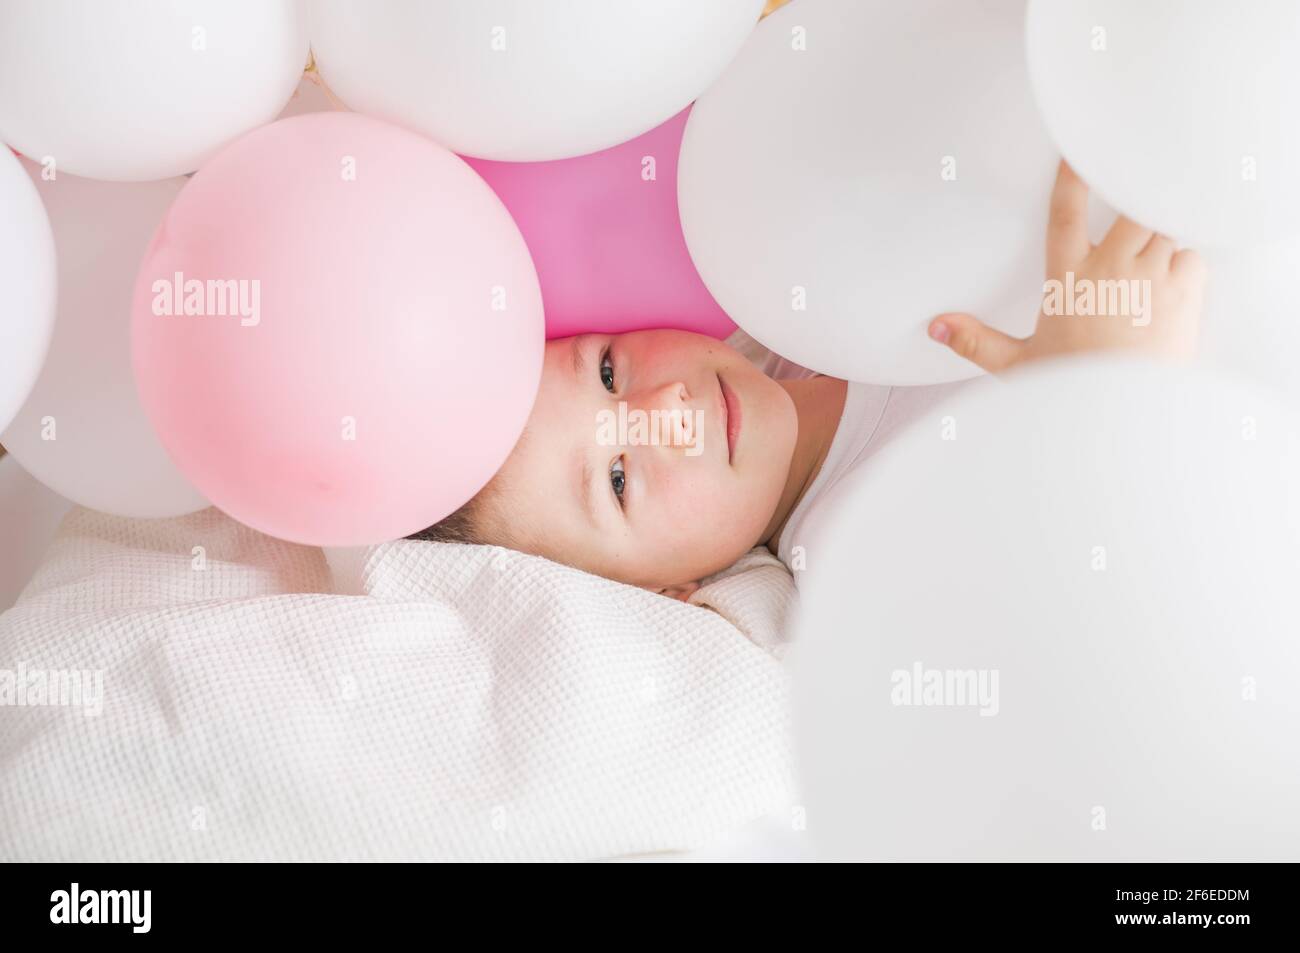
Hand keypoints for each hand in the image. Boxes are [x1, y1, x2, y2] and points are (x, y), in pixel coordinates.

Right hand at [927, 160, 1205, 372]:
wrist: (1125, 415)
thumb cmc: (1072, 389)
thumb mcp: (1017, 365)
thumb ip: (977, 341)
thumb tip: (936, 326)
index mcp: (1067, 278)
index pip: (1064, 211)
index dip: (1071, 174)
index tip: (1076, 148)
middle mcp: (1110, 268)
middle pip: (1131, 202)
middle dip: (1136, 192)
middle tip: (1134, 190)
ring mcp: (1151, 275)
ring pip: (1165, 224)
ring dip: (1162, 228)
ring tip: (1153, 240)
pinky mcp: (1185, 292)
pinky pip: (1194, 255)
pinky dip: (1188, 260)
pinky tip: (1174, 279)